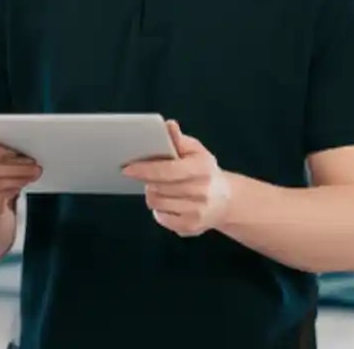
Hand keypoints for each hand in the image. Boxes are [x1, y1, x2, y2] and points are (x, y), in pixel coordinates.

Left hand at [121, 120, 231, 236]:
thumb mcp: (196, 151)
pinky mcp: (190, 227)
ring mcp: (196, 212)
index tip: (127, 168)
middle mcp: (201, 192)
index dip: (145, 169)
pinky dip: (159, 209)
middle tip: (147, 175)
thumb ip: (178, 139)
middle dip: (148, 181)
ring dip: (152, 194)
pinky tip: (168, 202)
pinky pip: (161, 218)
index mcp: (202, 169)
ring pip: (157, 203)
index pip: (167, 171)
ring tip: (159, 187)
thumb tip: (167, 125)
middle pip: (158, 188)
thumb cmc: (205, 171)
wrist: (226, 200)